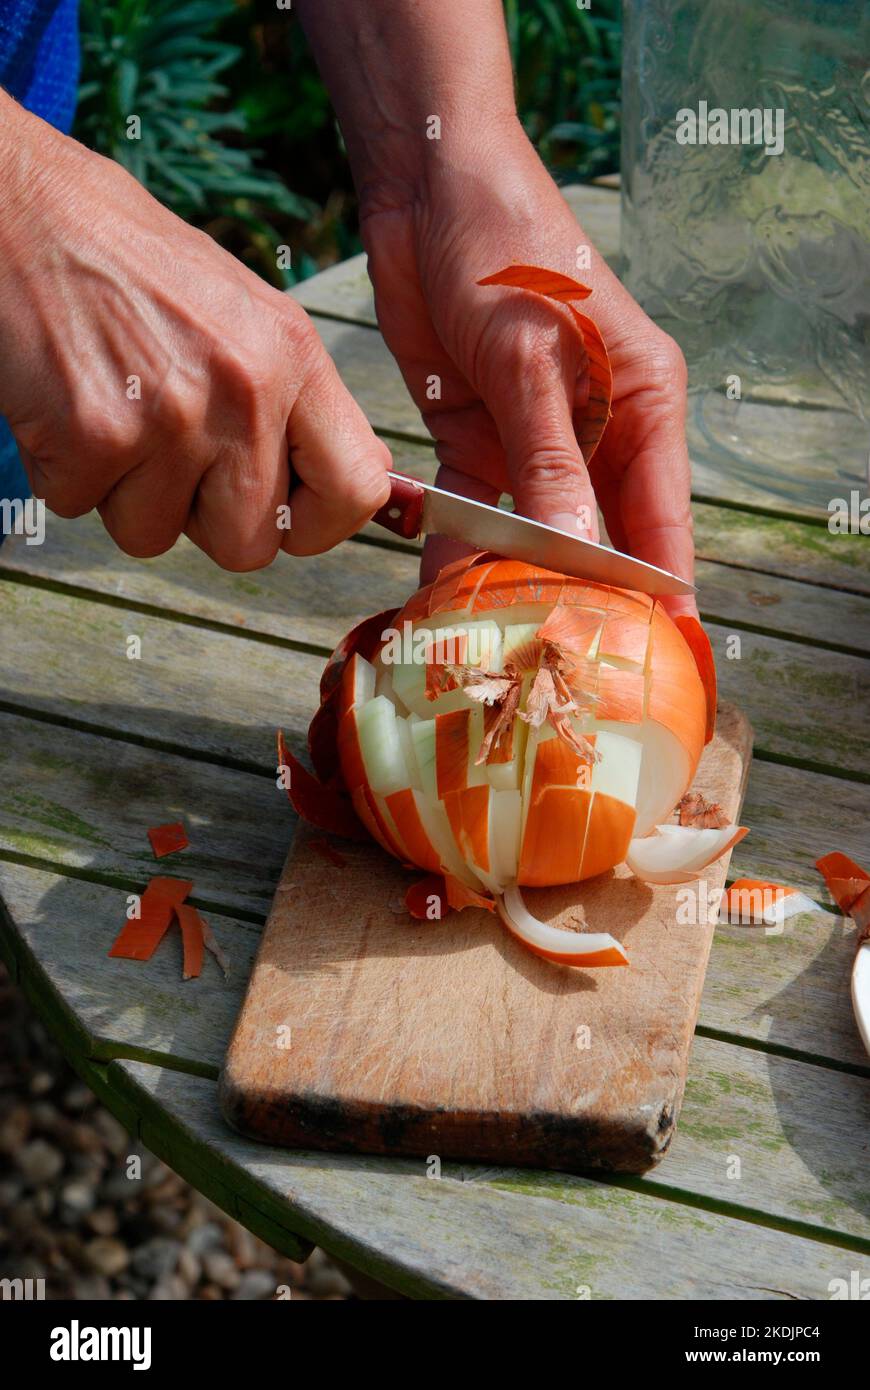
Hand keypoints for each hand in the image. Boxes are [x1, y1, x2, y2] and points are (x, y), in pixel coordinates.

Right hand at [0, 97, 389, 568]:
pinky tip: (61, 400)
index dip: (316, 525)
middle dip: (202, 519)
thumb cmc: (121, 255)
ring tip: (109, 408)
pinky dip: (60, 469)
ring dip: (122, 492)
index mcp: (292, 355)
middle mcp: (245, 389)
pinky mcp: (94, 435)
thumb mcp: (240, 310)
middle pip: (251, 546)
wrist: (15, 201)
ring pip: (155, 536)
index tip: (283, 517)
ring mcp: (171, 416)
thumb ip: (289, 399)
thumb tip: (338, 485)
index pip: (356, 489)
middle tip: (167, 454)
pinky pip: (80, 506)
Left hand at [360, 122, 695, 615]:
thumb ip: (549, 459)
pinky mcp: (477, 437)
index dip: (654, 596)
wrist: (427, 187)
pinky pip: (471, 510)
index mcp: (645, 408)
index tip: (641, 664)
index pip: (664, 525)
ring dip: (507, 583)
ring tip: (484, 647)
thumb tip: (577, 553)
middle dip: (573, 602)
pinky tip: (434, 592)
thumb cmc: (502, 245)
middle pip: (597, 541)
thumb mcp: (529, 356)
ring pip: (530, 536)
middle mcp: (598, 434)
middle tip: (546, 670)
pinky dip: (454, 547)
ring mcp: (536, 441)